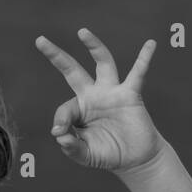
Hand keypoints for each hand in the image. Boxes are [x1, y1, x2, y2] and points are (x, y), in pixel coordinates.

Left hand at [34, 28, 164, 171]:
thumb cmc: (108, 154)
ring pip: (103, 63)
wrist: (134, 159)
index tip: (62, 133)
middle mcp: (94, 95)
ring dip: (94, 46)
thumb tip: (58, 133)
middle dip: (56, 56)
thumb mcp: (84, 154)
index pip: (65, 109)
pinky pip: (138, 73)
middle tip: (40, 41)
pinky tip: (150, 44)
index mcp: (79, 108)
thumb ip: (70, 146)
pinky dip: (145, 58)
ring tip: (82, 32)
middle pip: (72, 70)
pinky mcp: (130, 95)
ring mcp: (112, 92)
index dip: (61, 121)